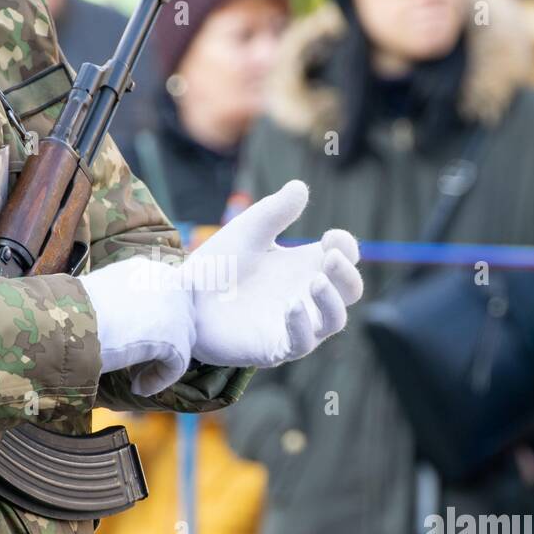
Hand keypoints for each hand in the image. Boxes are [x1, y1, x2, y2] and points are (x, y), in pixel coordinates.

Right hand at [79, 255, 194, 395]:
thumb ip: (127, 299)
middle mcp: (170, 283)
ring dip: (161, 363)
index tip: (136, 341)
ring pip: (182, 343)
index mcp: (150, 269)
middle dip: (164, 343)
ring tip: (136, 378)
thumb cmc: (75, 309)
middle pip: (181, 318)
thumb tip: (132, 320)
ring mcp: (178, 310)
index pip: (167, 297)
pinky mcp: (177, 339)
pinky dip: (158, 379)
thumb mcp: (105, 291)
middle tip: (139, 363)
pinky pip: (176, 366)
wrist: (72, 320)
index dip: (156, 323)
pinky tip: (138, 387)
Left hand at [185, 180, 362, 367]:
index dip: (345, 247)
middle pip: (350, 290)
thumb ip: (274, 210)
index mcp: (304, 266)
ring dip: (332, 301)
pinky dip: (302, 326)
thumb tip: (299, 186)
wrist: (183, 296)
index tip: (329, 236)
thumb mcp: (248, 230)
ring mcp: (293, 323)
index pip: (344, 257)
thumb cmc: (219, 265)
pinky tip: (291, 307)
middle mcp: (305, 295)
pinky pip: (301, 343)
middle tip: (330, 258)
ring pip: (334, 320)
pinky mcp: (274, 346)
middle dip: (347, 274)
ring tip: (317, 281)